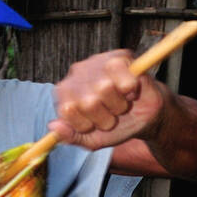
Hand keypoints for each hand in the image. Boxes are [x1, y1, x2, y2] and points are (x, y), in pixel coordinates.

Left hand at [49, 51, 166, 151]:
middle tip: (111, 115)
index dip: (85, 125)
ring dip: (118, 106)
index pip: (68, 110)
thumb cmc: (115, 126)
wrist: (143, 119)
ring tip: (121, 104)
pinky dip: (131, 92)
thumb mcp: (91, 139)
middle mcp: (78, 73)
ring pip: (106, 88)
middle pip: (88, 102)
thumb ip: (70, 137)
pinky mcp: (120, 57)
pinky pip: (124, 80)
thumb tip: (53, 126)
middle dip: (104, 118)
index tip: (93, 125)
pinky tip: (130, 93)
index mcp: (66, 93)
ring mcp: (98, 62)